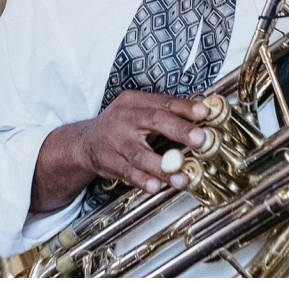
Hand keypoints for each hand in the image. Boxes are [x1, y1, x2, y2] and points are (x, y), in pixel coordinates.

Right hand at [77, 92, 209, 194]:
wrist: (85, 142)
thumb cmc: (120, 124)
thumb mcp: (138, 110)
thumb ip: (166, 112)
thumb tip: (201, 112)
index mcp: (135, 102)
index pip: (164, 102)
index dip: (184, 107)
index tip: (203, 111)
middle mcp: (125, 119)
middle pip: (154, 121)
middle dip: (179, 131)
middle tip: (200, 139)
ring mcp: (116, 142)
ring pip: (141, 154)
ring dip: (163, 167)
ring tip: (182, 176)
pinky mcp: (110, 163)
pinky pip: (128, 173)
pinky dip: (142, 180)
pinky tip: (156, 186)